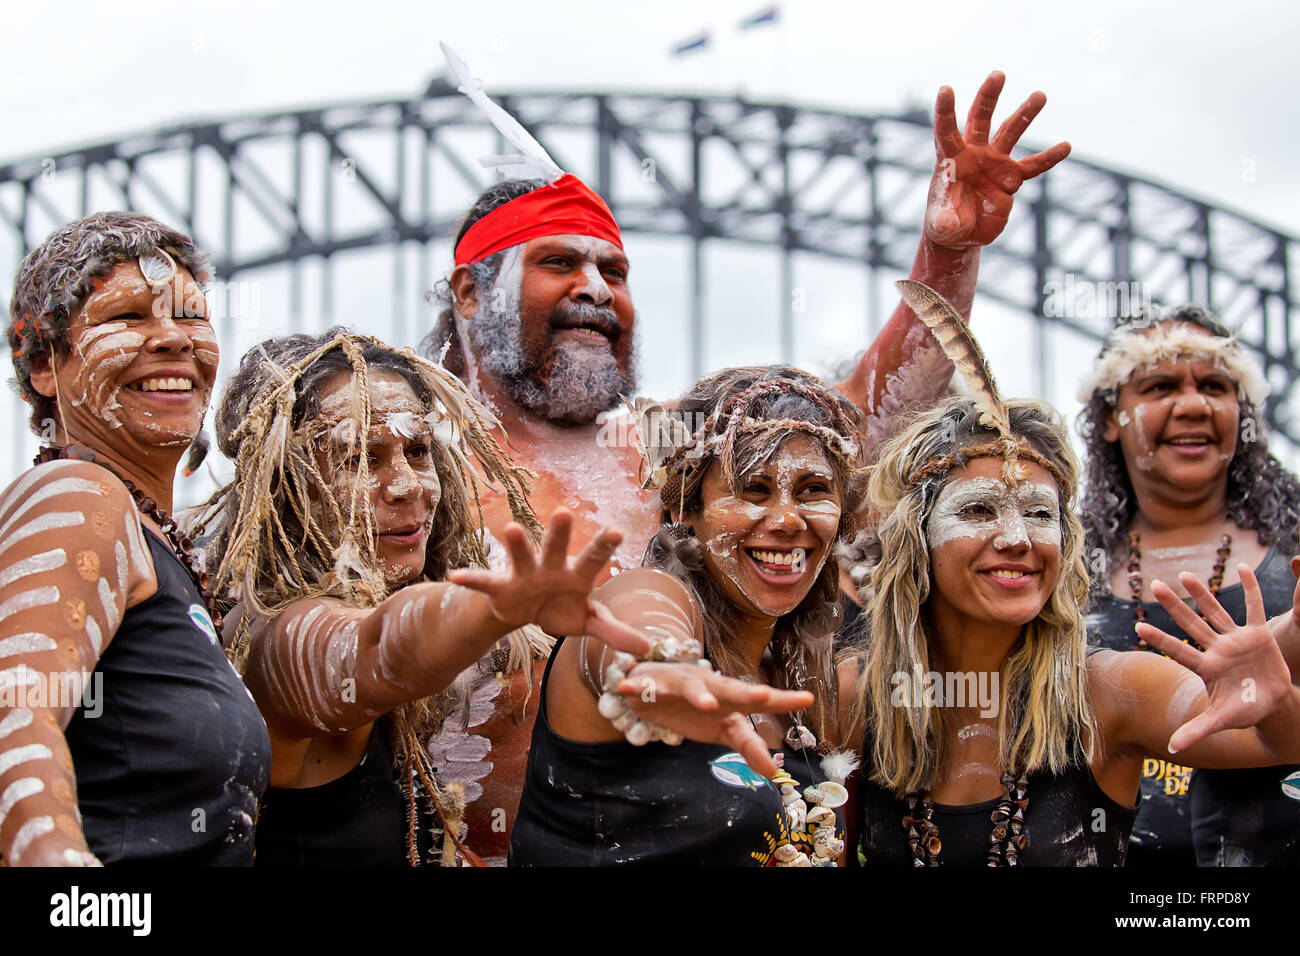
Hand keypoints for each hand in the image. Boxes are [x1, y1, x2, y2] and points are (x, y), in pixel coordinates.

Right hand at [447, 508, 651, 655]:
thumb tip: (649, 648)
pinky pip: (485, 582)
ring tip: (510, 529)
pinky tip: (454, 577)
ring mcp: (524, 575)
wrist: (528, 613)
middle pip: (557, 548)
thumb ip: (615, 632)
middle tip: (564, 512)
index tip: (616, 531)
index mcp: (577, 575)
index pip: (594, 558)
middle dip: (559, 533)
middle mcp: (551, 567)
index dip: (603, 546)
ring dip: (516, 545)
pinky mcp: (501, 587)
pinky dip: (470, 579)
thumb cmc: (563, 609)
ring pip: (521, 556)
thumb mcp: (588, 622)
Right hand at [615, 661, 814, 776]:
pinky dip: (637, 687)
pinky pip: (643, 686)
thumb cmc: (695, 708)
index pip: (759, 701)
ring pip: (690, 685)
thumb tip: (774, 773)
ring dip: (699, 693)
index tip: (807, 700)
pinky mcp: (651, 683)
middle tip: (762, 697)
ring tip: (707, 703)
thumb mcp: (722, 729)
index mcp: (728, 699)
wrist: (655, 683)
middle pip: (729, 689)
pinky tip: (629, 689)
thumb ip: (748, 747)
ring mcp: (679, 682)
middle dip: (745, 693)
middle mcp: (708, 686)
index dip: (782, 701)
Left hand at [924, 71, 1069, 248]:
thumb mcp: (942, 227)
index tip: (945, 89)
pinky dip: (1049, 157)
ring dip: (1025, 114)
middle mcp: (974, 154)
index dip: (945, 112)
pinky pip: (1034, 166)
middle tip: (998, 74)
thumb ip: (943, 222)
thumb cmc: (944, 225)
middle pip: (980, 119)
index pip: (947, 131)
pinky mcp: (1011, 179)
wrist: (962, 234)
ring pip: (1011, 132)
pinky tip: (1066, 146)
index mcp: (952, 160)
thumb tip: (946, 225)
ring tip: (1040, 95)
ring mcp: (995, 163)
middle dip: (988, 97)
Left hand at [1136, 565, 1293, 752]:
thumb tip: (1172, 748)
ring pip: (1216, 611)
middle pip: (1191, 623)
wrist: (1272, 704)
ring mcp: (1236, 640)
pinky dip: (1252, 589)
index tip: (1138, 625)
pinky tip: (1244, 567)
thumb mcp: (1221, 721)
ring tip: (1184, 574)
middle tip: (1153, 585)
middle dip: (1174, 605)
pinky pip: (1255, 608)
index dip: (1160, 638)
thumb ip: (1197, 731)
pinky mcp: (1258, 634)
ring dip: (1202, 593)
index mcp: (1206, 668)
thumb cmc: (1243, 711)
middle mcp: (1217, 649)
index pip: (1178, 650)